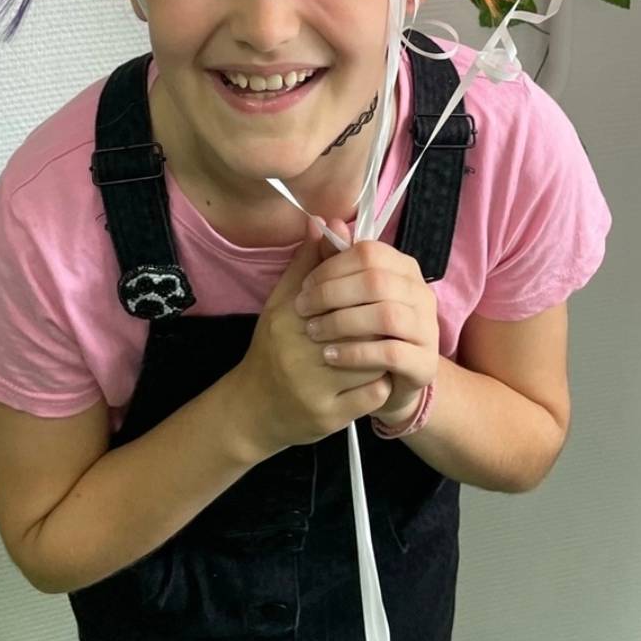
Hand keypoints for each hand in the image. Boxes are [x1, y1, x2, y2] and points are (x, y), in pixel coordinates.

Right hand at [231, 219, 394, 459]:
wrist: (253, 408)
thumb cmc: (274, 348)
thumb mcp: (283, 303)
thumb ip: (307, 264)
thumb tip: (325, 222)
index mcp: (289, 319)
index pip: (342, 295)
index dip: (365, 294)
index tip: (377, 293)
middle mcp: (298, 353)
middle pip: (361, 328)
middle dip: (377, 325)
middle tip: (387, 323)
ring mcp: (313, 388)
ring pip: (371, 362)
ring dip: (383, 354)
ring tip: (383, 347)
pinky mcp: (328, 418)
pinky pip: (372, 396)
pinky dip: (380, 385)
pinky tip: (375, 376)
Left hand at [295, 219, 439, 424]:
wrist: (389, 381)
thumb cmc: (362, 331)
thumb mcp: (345, 295)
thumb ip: (333, 260)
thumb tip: (319, 221)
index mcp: (403, 268)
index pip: (368, 253)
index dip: (331, 267)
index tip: (304, 287)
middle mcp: (421, 293)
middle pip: (376, 281)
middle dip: (332, 294)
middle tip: (303, 310)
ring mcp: (428, 328)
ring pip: (386, 315)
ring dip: (342, 322)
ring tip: (314, 332)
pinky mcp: (425, 362)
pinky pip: (391, 352)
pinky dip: (357, 352)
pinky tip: (332, 356)